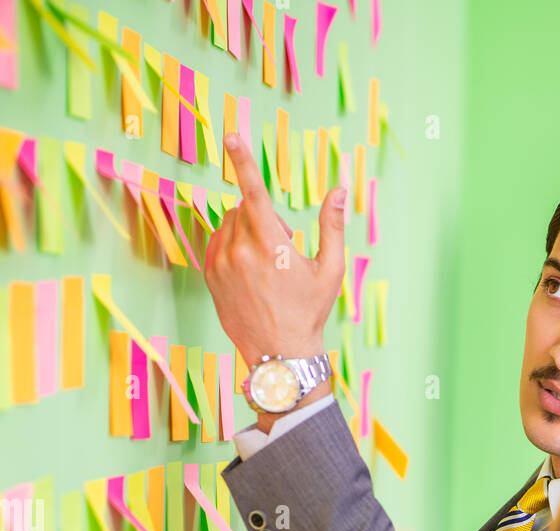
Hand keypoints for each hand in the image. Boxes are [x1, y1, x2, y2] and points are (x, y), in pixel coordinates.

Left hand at [204, 133, 345, 366]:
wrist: (279, 356)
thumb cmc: (308, 313)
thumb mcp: (330, 271)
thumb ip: (332, 226)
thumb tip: (340, 189)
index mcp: (271, 246)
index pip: (254, 192)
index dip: (243, 160)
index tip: (231, 135)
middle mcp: (241, 252)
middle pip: (245, 209)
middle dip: (263, 218)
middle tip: (283, 250)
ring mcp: (221, 265)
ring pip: (229, 225)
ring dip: (246, 231)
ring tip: (266, 266)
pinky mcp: (211, 277)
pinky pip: (217, 243)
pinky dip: (232, 246)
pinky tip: (250, 271)